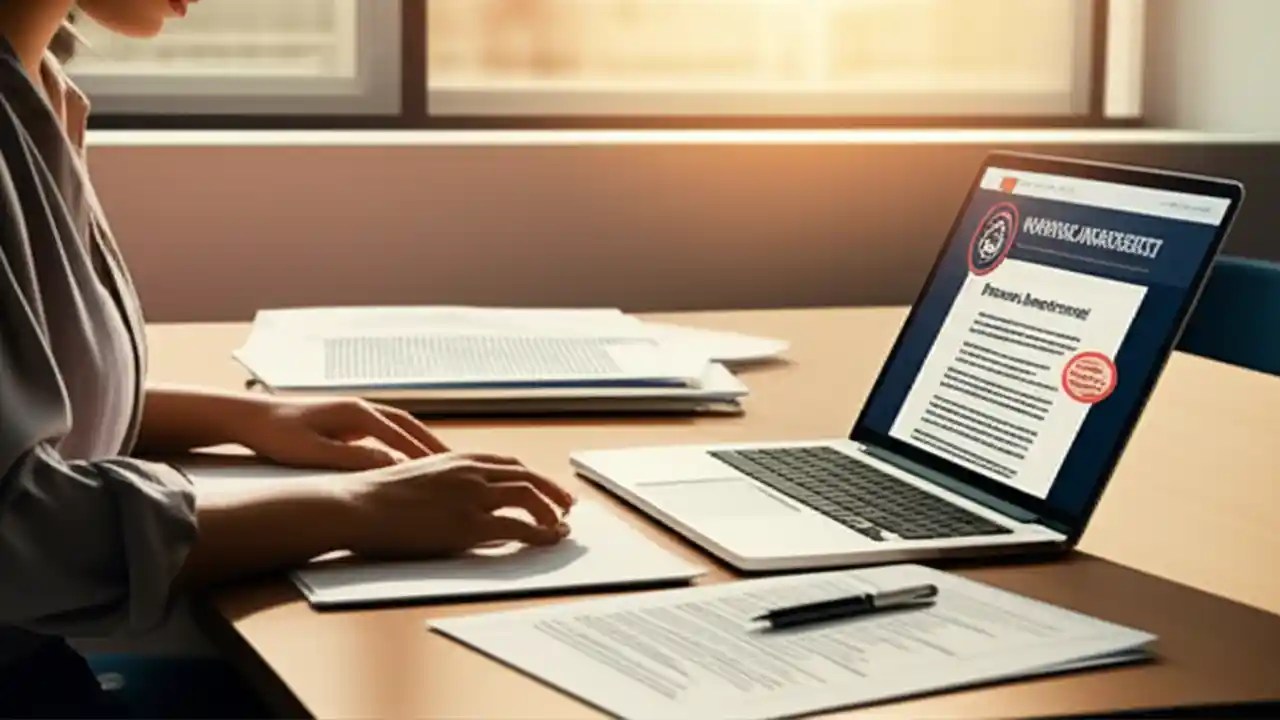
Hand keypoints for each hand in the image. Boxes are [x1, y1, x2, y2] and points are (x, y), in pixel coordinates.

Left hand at [238, 397, 447, 470]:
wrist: (249, 417)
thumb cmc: (276, 434)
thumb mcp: (313, 451)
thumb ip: (352, 457)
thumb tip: (389, 464)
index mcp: (355, 412)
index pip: (401, 434)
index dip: (425, 454)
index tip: (448, 471)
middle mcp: (360, 407)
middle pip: (409, 425)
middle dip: (434, 444)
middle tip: (461, 464)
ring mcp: (355, 413)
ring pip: (400, 426)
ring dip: (422, 442)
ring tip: (444, 461)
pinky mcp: (348, 422)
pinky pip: (387, 431)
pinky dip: (405, 443)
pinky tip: (410, 459)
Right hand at [342, 452, 576, 558]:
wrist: (356, 505)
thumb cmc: (375, 496)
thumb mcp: (416, 474)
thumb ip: (443, 479)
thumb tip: (455, 494)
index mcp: (458, 457)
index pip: (508, 463)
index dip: (531, 476)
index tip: (544, 486)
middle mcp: (471, 471)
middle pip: (527, 476)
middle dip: (551, 490)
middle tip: (567, 505)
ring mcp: (472, 496)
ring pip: (529, 496)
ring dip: (551, 511)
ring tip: (562, 526)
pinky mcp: (468, 525)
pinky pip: (518, 528)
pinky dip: (541, 533)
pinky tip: (549, 540)